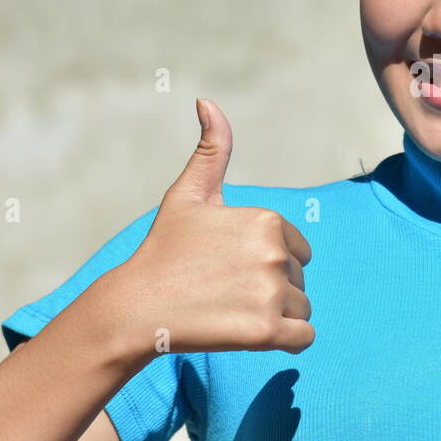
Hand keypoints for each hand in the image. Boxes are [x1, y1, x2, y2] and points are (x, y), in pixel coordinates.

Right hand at [99, 98, 315, 360]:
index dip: (266, 262)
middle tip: (224, 291)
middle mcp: (275, 252)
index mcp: (266, 219)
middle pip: (299, 279)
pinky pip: (304, 338)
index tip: (228, 266)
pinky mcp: (267, 331)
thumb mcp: (188, 195)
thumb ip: (211, 150)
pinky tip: (250, 334)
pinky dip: (286, 340)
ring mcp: (272, 292)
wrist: (135, 309)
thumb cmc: (163, 251)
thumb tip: (206, 100)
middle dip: (270, 289)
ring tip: (231, 311)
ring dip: (275, 316)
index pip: (297, 249)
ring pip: (302, 309)